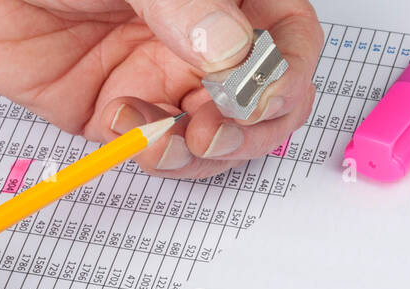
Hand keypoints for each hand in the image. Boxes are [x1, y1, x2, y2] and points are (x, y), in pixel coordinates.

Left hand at [0, 0, 321, 179]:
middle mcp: (201, 35)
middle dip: (246, 129)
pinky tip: (125, 123)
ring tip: (164, 140)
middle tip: (212, 134)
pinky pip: (158, 149)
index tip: (256, 96)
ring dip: (200, 151)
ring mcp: (162, 74)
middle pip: (262, 100)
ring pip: (215, 135)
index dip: (286, 75)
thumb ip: (186, 6)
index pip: (289, 38)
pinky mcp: (120, 111)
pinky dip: (153, 153)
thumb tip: (234, 53)